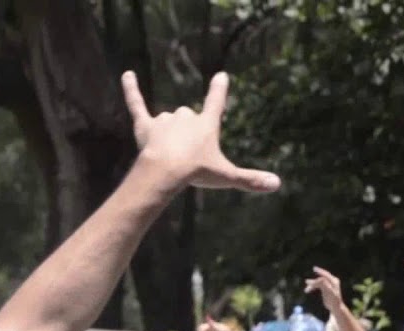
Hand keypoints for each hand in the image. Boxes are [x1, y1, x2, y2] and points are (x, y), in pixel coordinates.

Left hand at [123, 71, 279, 192]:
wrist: (166, 171)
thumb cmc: (196, 172)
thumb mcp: (226, 177)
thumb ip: (250, 179)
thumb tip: (277, 183)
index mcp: (207, 124)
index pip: (216, 102)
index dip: (218, 89)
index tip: (220, 76)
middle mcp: (186, 116)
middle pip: (188, 117)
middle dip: (186, 134)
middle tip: (184, 157)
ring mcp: (165, 120)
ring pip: (166, 121)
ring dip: (165, 133)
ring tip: (167, 155)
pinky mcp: (144, 125)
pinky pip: (136, 103)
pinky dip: (131, 89)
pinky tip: (127, 74)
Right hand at [304, 267, 342, 313]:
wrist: (336, 307)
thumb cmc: (333, 301)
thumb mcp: (329, 292)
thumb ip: (324, 285)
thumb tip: (319, 279)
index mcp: (334, 281)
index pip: (325, 275)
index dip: (319, 271)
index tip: (313, 269)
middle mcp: (332, 281)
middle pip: (321, 279)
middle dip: (313, 281)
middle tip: (306, 282)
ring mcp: (329, 284)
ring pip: (318, 282)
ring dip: (312, 285)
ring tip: (306, 290)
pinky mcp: (327, 288)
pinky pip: (318, 285)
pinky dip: (313, 287)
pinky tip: (308, 290)